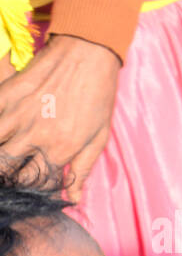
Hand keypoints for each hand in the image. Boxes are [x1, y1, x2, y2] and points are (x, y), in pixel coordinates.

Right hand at [0, 34, 119, 199]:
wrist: (87, 56)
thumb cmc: (98, 98)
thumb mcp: (98, 138)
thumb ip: (82, 170)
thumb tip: (75, 199)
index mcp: (60, 150)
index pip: (34, 182)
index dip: (30, 187)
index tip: (29, 183)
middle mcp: (35, 135)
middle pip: (6, 169)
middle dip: (7, 175)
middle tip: (12, 171)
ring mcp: (16, 114)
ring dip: (0, 154)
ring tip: (7, 153)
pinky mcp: (5, 94)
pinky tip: (2, 133)